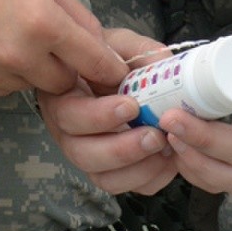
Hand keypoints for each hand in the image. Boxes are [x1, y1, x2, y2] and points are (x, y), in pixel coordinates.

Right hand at [0, 0, 127, 100]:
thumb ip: (78, 17)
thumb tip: (103, 50)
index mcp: (44, 24)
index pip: (95, 63)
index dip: (109, 70)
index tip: (114, 73)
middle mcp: (19, 55)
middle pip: (63, 84)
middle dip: (63, 69)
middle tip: (46, 46)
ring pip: (29, 87)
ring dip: (28, 71)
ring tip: (5, 38)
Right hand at [36, 27, 197, 197]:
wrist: (113, 76)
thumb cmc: (110, 59)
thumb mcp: (120, 44)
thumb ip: (138, 51)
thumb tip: (162, 65)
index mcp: (62, 99)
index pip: (70, 115)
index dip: (100, 116)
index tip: (132, 105)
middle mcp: (68, 133)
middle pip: (82, 154)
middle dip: (122, 149)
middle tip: (155, 135)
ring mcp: (88, 155)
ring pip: (103, 178)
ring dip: (137, 168)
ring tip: (166, 148)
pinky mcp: (110, 171)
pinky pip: (126, 186)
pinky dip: (150, 179)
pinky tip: (170, 160)